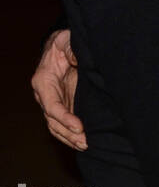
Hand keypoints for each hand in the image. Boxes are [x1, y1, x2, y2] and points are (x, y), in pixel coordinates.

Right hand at [31, 29, 84, 150]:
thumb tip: (77, 59)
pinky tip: (84, 142)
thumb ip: (71, 49)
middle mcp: (45, 95)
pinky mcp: (64, 105)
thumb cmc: (65, 43)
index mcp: (44, 81)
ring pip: (57, 126)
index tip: (79, 126)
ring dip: (70, 138)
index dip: (64, 117)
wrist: (64, 45)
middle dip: (68, 133)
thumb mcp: (67, 41)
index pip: (51, 105)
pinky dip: (72, 135)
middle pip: (53, 120)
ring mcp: (54, 102)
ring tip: (87, 146)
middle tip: (86, 142)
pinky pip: (64, 124)